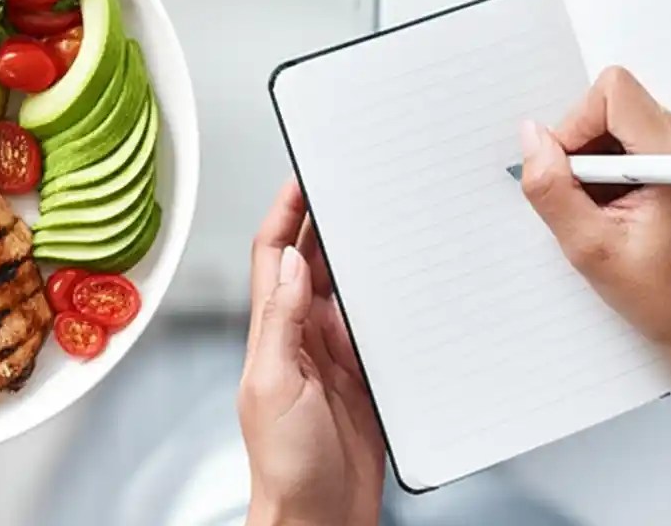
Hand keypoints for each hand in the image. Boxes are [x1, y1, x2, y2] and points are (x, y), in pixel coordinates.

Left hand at [239, 179, 384, 525]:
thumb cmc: (286, 465)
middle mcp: (300, 338)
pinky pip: (374, 325)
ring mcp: (332, 355)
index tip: (300, 178)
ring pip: (342, 289)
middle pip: (309, 264)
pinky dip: (384, 298)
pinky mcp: (364, 376)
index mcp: (272, 333)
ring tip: (373, 218)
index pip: (272, 257)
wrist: (320, 517)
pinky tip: (399, 281)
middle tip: (344, 184)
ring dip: (353, 255)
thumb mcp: (276, 384)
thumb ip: (280, 321)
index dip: (284, 214)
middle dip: (321, 222)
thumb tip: (284, 260)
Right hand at [518, 66, 670, 382]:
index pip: (613, 92)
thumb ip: (552, 188)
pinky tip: (619, 208)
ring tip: (607, 209)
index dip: (575, 125)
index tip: (571, 171)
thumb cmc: (665, 296)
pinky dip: (612, 170)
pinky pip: (632, 140)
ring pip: (618, 122)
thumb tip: (531, 139)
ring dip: (596, 161)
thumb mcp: (590, 248)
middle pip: (613, 104)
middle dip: (583, 148)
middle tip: (589, 201)